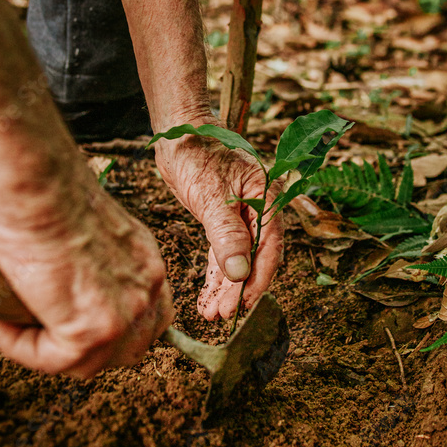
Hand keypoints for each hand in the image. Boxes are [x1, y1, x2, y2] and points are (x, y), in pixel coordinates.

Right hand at [0, 161, 172, 377]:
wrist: (38, 185)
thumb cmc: (47, 193)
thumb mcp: (82, 229)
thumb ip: (88, 263)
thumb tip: (59, 285)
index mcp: (145, 261)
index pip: (150, 315)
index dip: (114, 328)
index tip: (70, 321)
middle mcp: (146, 287)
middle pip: (131, 348)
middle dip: (89, 350)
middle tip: (42, 334)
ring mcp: (126, 312)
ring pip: (90, 363)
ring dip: (47, 351)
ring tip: (10, 325)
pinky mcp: (92, 331)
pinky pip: (52, 360)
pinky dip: (19, 347)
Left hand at [154, 126, 282, 320]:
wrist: (178, 129)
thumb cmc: (197, 150)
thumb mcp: (211, 193)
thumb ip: (227, 233)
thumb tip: (240, 272)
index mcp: (267, 198)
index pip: (269, 247)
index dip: (256, 279)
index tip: (242, 306)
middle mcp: (259, 209)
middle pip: (255, 258)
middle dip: (239, 290)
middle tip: (222, 316)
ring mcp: (241, 215)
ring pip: (238, 259)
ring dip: (227, 287)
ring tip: (212, 314)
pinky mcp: (222, 219)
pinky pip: (223, 252)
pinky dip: (216, 274)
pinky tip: (209, 295)